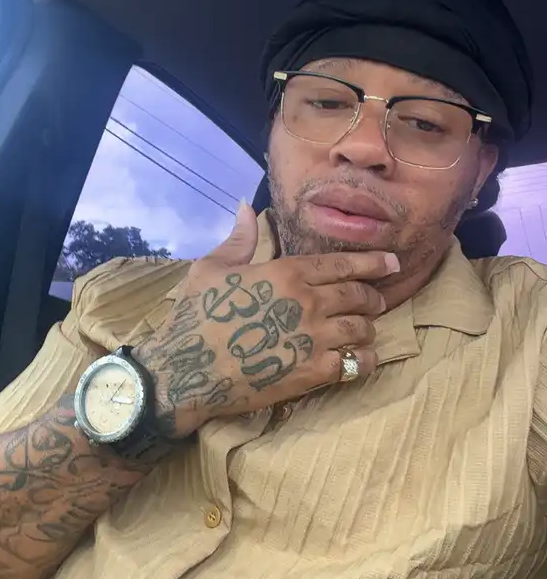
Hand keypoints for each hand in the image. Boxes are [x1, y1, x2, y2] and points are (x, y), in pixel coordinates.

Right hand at [134, 202, 398, 437]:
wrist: (187, 371)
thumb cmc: (196, 316)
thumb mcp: (211, 268)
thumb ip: (238, 238)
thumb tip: (246, 206)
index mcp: (287, 272)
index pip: (343, 263)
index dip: (372, 263)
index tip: (391, 263)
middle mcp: (309, 302)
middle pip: (359, 295)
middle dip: (371, 296)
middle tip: (373, 301)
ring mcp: (314, 338)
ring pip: (362, 329)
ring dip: (367, 329)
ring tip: (364, 331)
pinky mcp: (314, 372)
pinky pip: (357, 363)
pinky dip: (364, 359)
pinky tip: (359, 358)